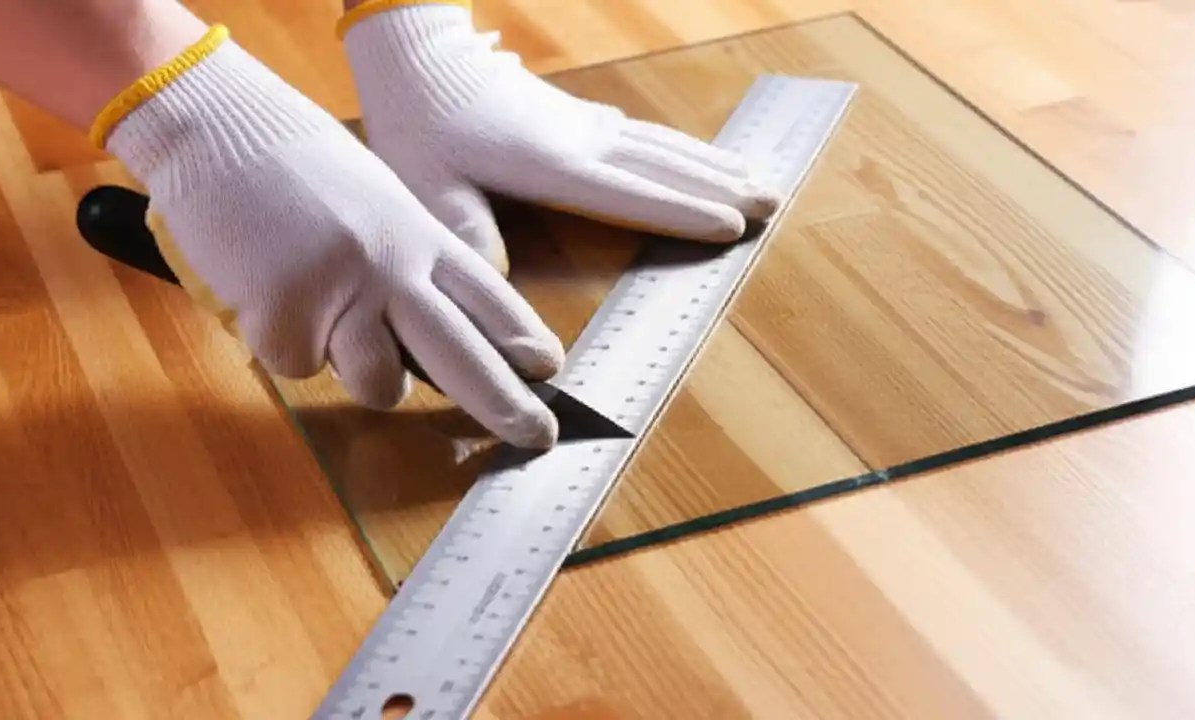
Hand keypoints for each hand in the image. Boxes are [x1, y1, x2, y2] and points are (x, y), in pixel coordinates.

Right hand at [98, 26, 564, 447]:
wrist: (216, 126)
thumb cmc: (292, 167)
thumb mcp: (376, 204)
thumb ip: (408, 264)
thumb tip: (427, 340)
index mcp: (418, 234)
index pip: (489, 297)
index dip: (524, 339)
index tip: (550, 372)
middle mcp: (394, 265)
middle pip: (464, 355)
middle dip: (507, 406)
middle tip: (537, 436)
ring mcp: (342, 292)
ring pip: (380, 386)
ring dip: (359, 373)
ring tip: (322, 316)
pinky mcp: (286, 317)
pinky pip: (298, 368)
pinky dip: (282, 345)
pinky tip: (265, 291)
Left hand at [339, 2, 780, 272]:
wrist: (420, 55)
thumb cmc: (420, 127)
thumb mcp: (430, 187)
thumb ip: (469, 234)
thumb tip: (498, 288)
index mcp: (551, 166)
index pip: (628, 194)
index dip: (680, 212)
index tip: (731, 225)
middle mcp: (581, 142)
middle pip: (663, 167)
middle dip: (720, 187)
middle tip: (773, 204)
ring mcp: (584, 125)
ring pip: (661, 146)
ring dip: (712, 164)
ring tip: (760, 177)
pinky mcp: (578, 117)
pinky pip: (644, 134)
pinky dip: (680, 147)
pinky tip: (697, 156)